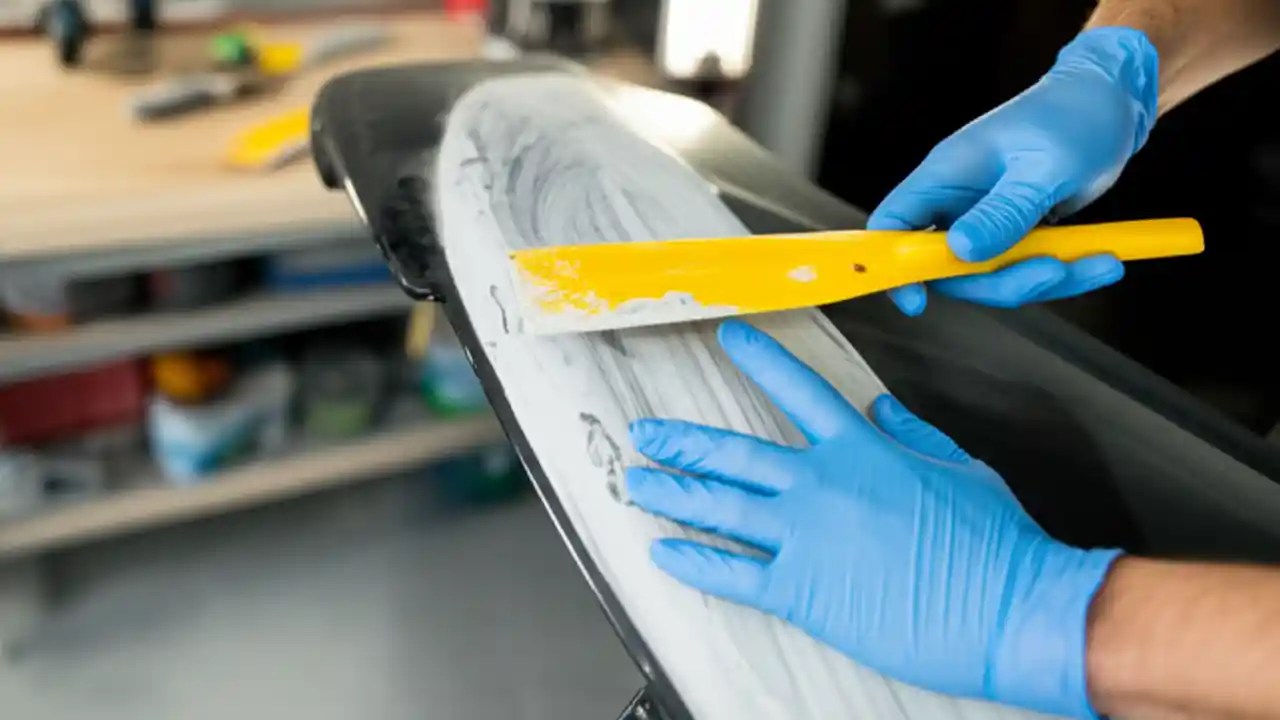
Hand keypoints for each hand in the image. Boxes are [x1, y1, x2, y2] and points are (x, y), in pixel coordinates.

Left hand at [626, 319, 1122, 717]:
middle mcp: (822, 484)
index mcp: (863, 449)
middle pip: (734, 453)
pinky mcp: (802, 591)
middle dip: (682, 441)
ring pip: (719, 506)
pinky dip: (692, 561)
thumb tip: (884, 407)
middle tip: (647, 435)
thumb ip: (912, 432)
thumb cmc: (996, 543)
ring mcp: (806, 536)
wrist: (1011, 607)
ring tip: (637, 484)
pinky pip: (731, 573)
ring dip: (671, 492)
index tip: (728, 336)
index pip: (798, 389)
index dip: (758, 358)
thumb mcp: (959, 467)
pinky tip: (664, 552)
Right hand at [868, 27, 1158, 314]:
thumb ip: (1003, 212)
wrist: (1112, 101)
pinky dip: (1063, 273)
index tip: (915, 301)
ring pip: (991, 276)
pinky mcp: (1014, 232)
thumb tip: (960, 252)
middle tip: (1053, 270)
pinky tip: (1099, 260)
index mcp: (945, 175)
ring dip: (1042, 280)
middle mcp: (957, 202)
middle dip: (999, 282)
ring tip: (1099, 261)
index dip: (891, 266)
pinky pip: (1023, 270)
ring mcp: (986, 219)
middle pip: (947, 267)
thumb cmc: (1074, 116)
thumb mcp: (1043, 168)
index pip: (893, 224)